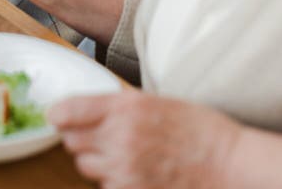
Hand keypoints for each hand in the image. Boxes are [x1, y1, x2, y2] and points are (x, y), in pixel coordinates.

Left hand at [48, 90, 240, 188]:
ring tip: (120, 152)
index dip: (59, 112)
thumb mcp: (158, 101)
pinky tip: (133, 171)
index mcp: (127, 106)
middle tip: (97, 132)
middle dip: (79, 135)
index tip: (57, 113)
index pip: (70, 110)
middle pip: (71, 140)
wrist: (225, 164)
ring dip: (94, 158)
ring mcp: (123, 169)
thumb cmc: (198, 129)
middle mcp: (120, 137)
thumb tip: (91, 109)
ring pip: (84, 165)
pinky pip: (104, 186)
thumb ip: (122, 105)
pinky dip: (111, 179)